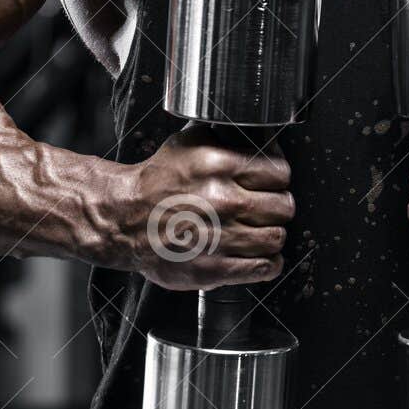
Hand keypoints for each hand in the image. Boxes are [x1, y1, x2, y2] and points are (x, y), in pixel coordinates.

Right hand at [101, 124, 293, 290]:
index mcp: (219, 166)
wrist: (125, 219)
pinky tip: (258, 255)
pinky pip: (264, 267)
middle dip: (277, 207)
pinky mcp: (214, 268)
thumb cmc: (158, 183)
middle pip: (283, 207)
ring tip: (259, 232)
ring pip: (276, 237)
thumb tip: (262, 141)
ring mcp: (219, 237)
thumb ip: (227, 140)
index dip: (278, 178)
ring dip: (271, 234)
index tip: (271, 184)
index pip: (280, 173)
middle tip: (266, 209)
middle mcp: (222, 200)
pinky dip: (268, 262)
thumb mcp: (189, 144)